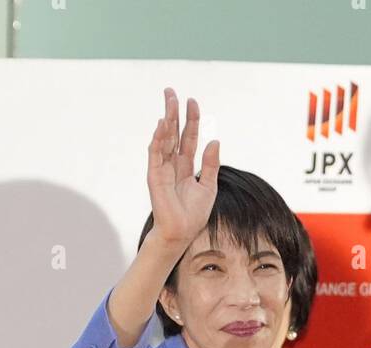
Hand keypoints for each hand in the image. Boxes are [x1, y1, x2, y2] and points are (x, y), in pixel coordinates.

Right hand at [146, 88, 219, 248]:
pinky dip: (158, 138)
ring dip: (166, 119)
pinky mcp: (155, 176)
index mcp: (186, 166)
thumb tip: (215, 141)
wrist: (181, 232)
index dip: (191, 120)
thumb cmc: (194, 214)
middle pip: (173, 132)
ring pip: (164, 138)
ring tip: (169, 101)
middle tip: (171, 91)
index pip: (188, 137)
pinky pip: (156, 153)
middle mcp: (173, 164)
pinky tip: (161, 124)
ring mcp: (162, 169)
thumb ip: (211, 164)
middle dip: (173, 112)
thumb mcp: (209, 186)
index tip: (193, 101)